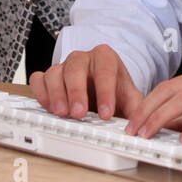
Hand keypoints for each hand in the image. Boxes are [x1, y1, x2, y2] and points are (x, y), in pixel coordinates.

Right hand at [28, 44, 143, 121]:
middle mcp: (83, 59)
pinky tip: (49, 108)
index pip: (105, 69)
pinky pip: (39, 80)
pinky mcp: (49, 78)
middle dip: (77, 91)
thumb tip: (142, 124)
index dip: (105, 91)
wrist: (102, 91)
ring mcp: (64, 67)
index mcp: (105, 57)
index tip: (106, 114)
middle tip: (79, 113)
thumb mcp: (130, 98)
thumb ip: (137, 109)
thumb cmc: (115, 92)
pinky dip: (41, 93)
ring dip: (57, 94)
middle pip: (75, 67)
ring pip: (55, 72)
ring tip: (62, 113)